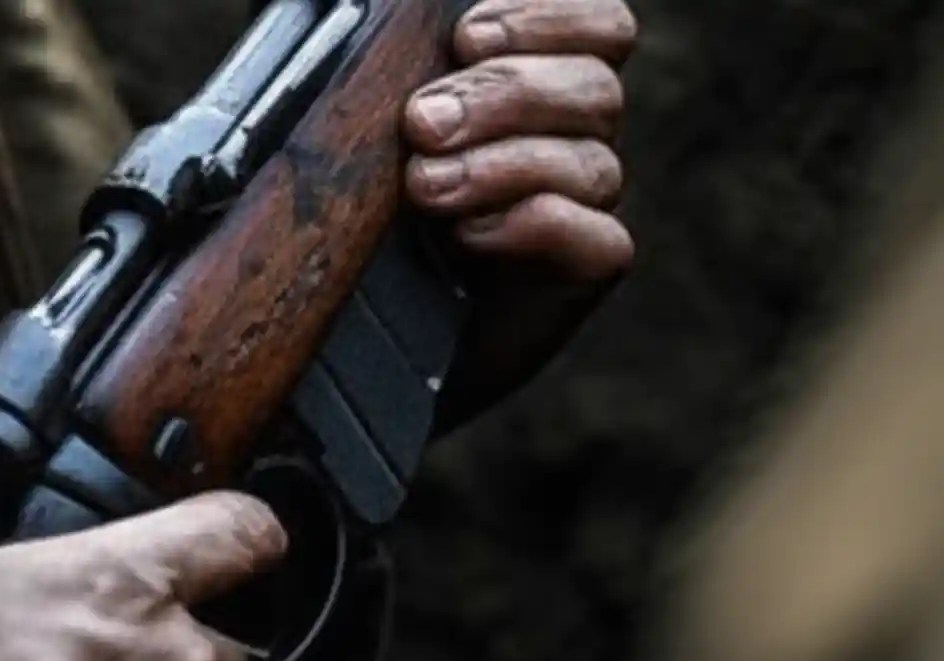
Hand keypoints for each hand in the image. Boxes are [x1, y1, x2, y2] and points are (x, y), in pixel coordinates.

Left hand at [404, 0, 637, 427]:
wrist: (365, 328)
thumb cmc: (371, 213)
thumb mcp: (377, 135)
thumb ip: (406, 74)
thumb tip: (414, 26)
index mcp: (539, 80)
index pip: (596, 24)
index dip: (548, 17)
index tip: (466, 36)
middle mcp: (573, 138)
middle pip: (594, 87)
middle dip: (502, 94)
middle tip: (421, 123)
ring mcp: (585, 207)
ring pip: (592, 162)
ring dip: (501, 165)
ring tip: (423, 186)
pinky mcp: (583, 272)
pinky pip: (597, 238)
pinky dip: (536, 225)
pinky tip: (470, 234)